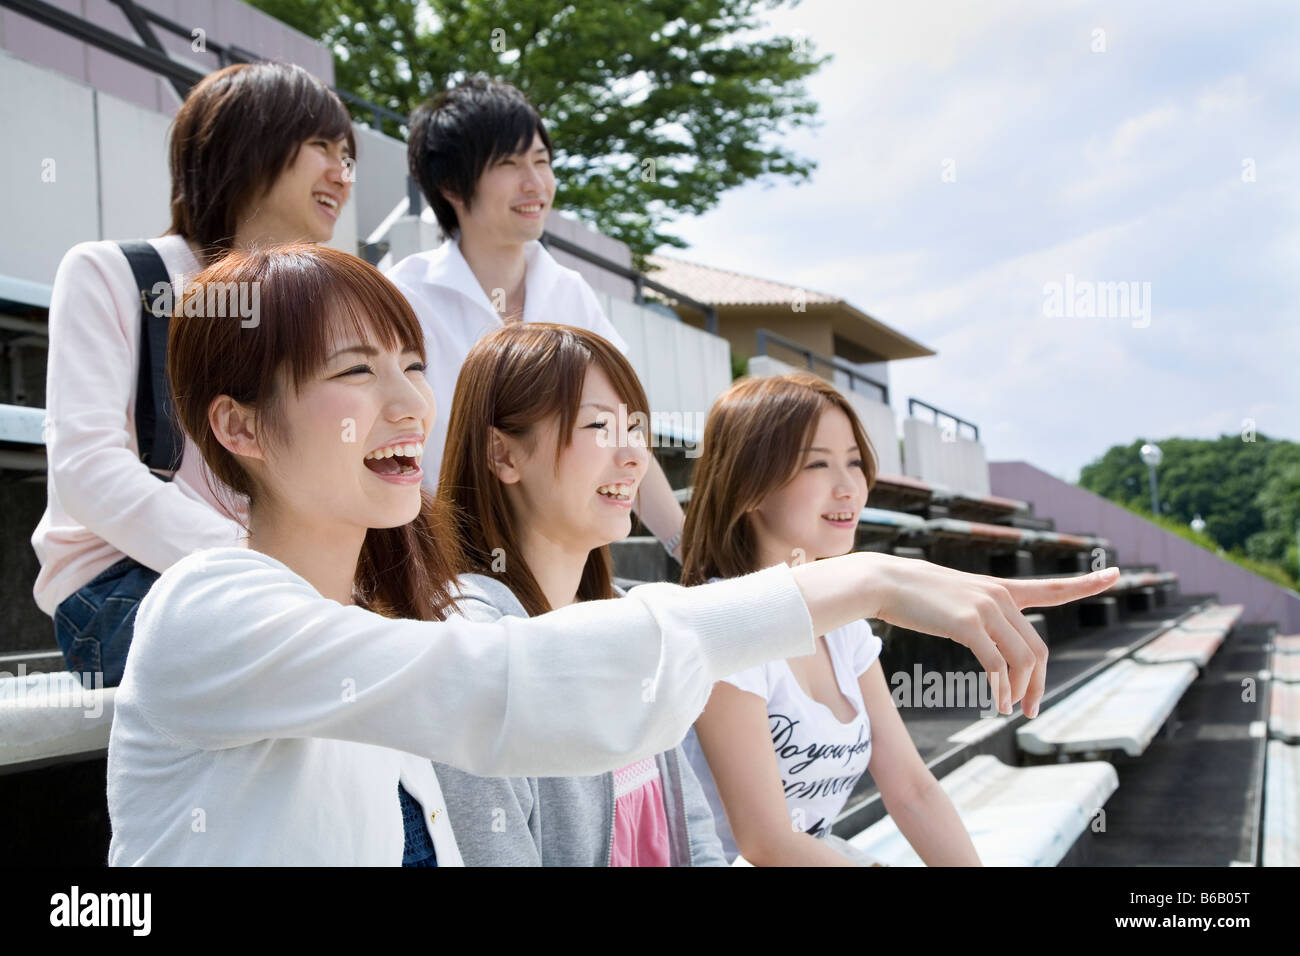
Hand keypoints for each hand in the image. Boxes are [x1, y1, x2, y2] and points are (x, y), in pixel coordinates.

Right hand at [872, 556, 1118, 718]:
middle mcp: (999, 596)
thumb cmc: (910, 594)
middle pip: (1037, 648)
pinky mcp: (967, 623)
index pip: (1051, 588)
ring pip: (1022, 659)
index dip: (1087, 584)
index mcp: (999, 590)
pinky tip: (997, 703)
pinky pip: (996, 665)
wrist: (882, 582)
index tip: (1117, 575)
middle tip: (1031, 710)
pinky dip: (1001, 689)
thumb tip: (984, 637)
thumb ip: (977, 614)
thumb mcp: (953, 600)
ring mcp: (985, 608)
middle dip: (1039, 683)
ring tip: (1012, 709)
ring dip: (1022, 690)